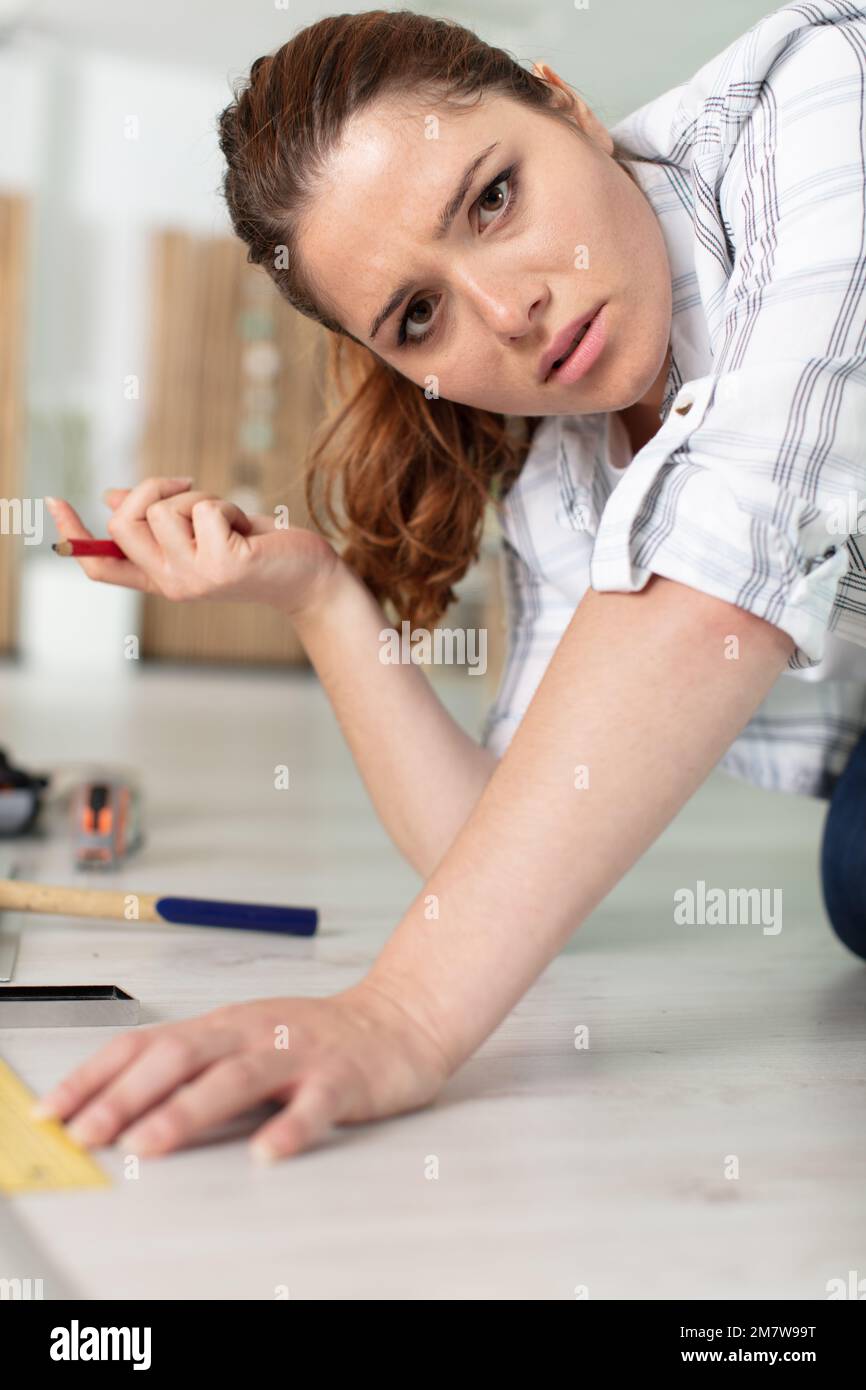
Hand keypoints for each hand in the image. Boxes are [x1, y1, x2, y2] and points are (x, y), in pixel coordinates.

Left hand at [32, 985, 452, 1160]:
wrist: (398, 1019)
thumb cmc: (311, 1038)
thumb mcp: (242, 1040)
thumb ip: (191, 1067)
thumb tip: (116, 1107)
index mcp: (222, 1026)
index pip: (145, 1044)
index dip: (96, 1076)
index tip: (55, 1112)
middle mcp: (251, 1033)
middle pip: (181, 1056)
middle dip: (127, 1095)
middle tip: (89, 1133)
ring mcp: (296, 1054)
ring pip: (236, 1079)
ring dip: (188, 1110)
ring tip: (152, 1142)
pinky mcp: (341, 1079)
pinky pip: (313, 1105)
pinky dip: (289, 1128)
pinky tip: (267, 1153)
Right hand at [45, 476, 339, 616]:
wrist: (306, 575)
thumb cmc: (256, 548)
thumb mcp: (201, 529)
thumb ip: (159, 518)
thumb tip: (112, 498)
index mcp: (160, 577)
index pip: (101, 564)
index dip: (74, 533)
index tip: (54, 501)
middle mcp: (171, 583)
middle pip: (122, 524)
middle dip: (150, 489)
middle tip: (188, 487)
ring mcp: (194, 579)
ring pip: (165, 510)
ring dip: (201, 498)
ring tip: (232, 521)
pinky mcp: (221, 566)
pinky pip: (204, 509)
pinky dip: (228, 507)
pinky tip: (249, 530)